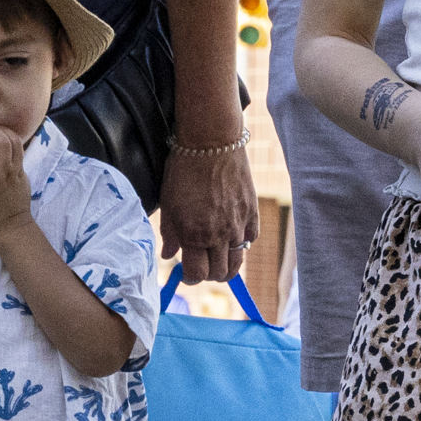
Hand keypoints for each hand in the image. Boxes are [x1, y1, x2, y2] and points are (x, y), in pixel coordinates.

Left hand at [155, 133, 257, 289]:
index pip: (196, 274)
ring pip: (236, 262)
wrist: (212, 143)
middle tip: (202, 266)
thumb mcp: (169, 203)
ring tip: (218, 260)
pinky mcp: (252, 214)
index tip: (187, 273)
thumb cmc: (184, 171)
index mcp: (194, 234)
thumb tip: (169, 255)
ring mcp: (238, 225)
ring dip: (226, 266)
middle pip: (218, 273)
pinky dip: (241, 244)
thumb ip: (170, 234)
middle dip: (208, 274)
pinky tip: (232, 237)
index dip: (190, 277)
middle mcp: (219, 234)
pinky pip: (250, 240)